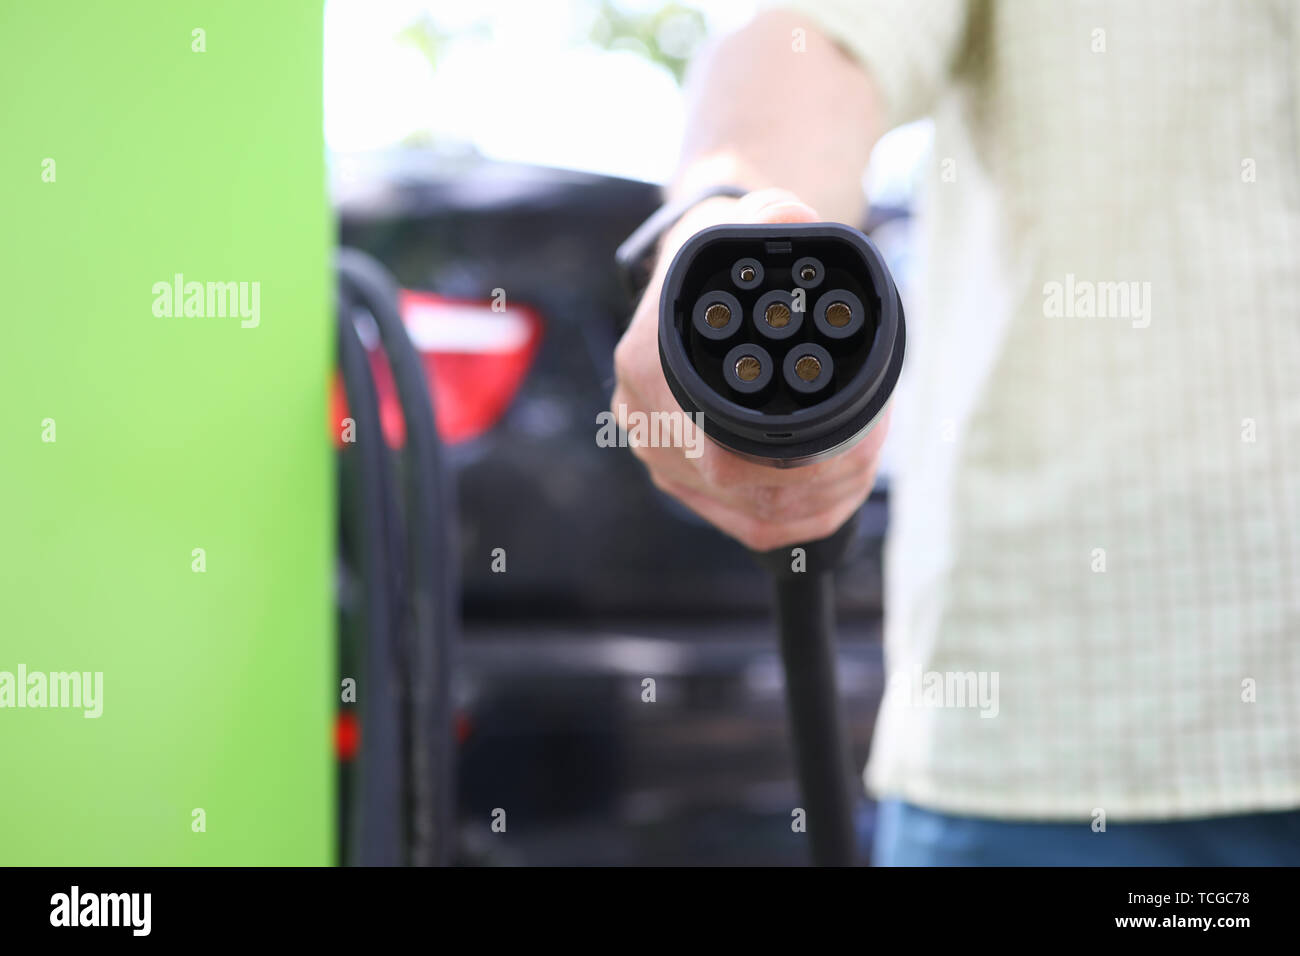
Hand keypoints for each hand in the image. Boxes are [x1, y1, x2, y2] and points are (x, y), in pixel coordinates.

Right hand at [611, 188, 889, 552]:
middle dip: (824, 481)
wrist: (692, 274)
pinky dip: (797, 520)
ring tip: (862, 468)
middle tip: (872, 450)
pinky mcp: (679, 479)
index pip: (726, 449)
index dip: (802, 460)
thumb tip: (797, 224)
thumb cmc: (723, 251)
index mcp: (648, 362)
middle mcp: (644, 418)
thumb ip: (776, 218)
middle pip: (744, 488)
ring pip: (751, 513)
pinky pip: (743, 523)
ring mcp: (658, 455)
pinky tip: (832, 501)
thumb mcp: (750, 219)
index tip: (857, 439)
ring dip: (819, 503)